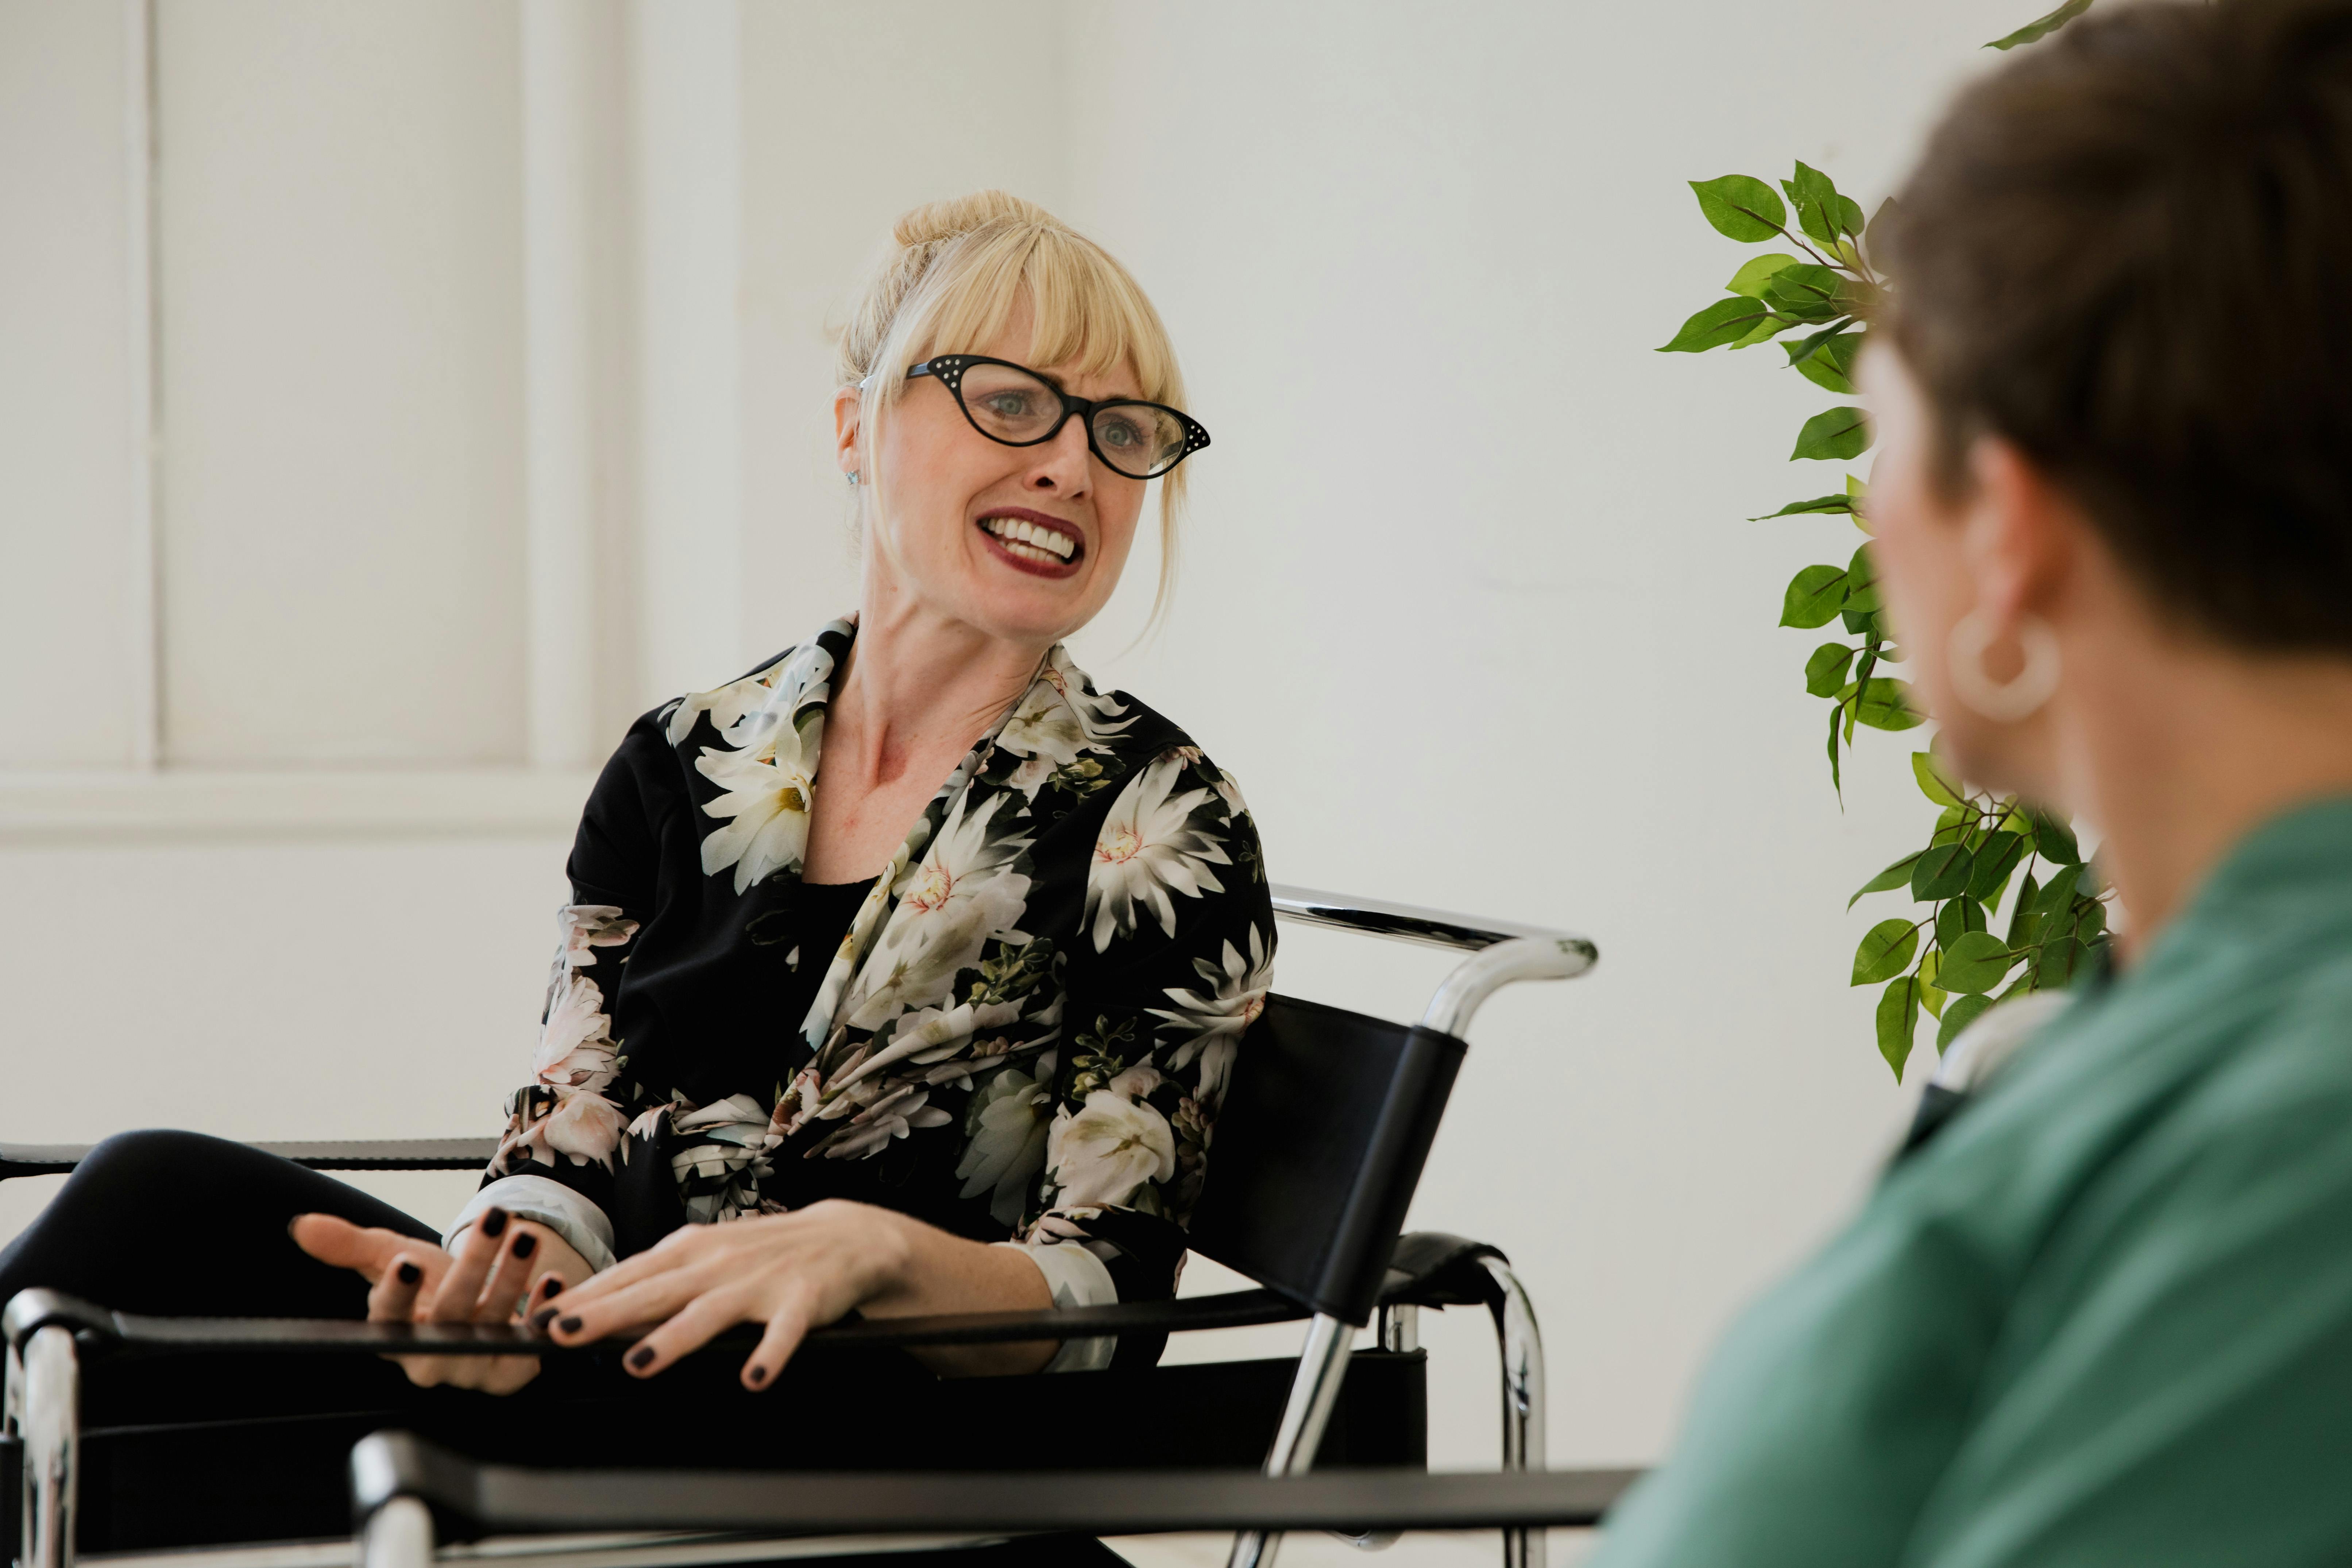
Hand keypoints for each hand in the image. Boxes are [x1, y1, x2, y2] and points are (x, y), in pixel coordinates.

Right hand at [292, 1207, 593, 1393]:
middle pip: (451, 1313)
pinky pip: (528, 1346)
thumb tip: (301, 1225)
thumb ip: (349, 1245)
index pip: (390, 1318)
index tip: (407, 1261)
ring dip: (511, 1279)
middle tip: (494, 1219)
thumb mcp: (391, 1257)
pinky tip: (551, 1281)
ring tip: (525, 1236)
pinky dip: (540, 1311)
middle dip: (473, 1265)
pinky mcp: (511, 1371)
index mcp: (394, 1334)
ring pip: (492, 1324)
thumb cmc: (430, 1282)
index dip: (397, 1293)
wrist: (476, 1302)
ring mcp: (472, 1367)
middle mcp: (431, 1357)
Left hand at [535, 1198, 1055, 1388]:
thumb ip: (657, 1282)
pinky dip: (770, 1353)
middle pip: (655, 1291)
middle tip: (565, 1333)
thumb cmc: (764, 1252)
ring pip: (710, 1312)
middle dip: (607, 1313)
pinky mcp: (802, 1300)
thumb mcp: (707, 1256)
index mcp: (692, 1250)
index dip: (585, 1296)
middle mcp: (720, 1262)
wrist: (846, 1235)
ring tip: (640, 1363)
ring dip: (674, 1338)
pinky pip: (784, 1332)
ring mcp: (761, 1281)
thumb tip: (592, 1310)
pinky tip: (754, 1377)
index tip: (541, 1318)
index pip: (629, 1274)